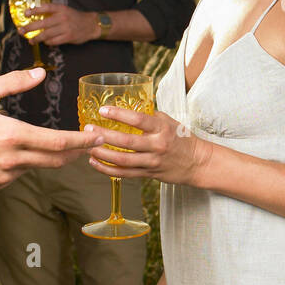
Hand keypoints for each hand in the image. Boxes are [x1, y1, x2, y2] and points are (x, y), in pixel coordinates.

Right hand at [0, 68, 102, 190]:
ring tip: (41, 141)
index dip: (83, 141)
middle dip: (76, 152)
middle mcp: (12, 161)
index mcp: (13, 136)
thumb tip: (41, 73)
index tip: (99, 137)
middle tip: (90, 143)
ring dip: (44, 155)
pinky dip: (22, 163)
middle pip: (56, 160)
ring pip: (35, 166)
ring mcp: (3, 177)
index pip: (59, 142)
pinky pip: (17, 174)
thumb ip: (14, 82)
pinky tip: (7, 152)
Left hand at [20, 2, 100, 46]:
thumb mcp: (65, 10)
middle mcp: (62, 17)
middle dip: (30, 28)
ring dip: (37, 38)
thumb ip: (52, 12)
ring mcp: (66, 28)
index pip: (45, 8)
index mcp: (61, 9)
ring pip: (46, 34)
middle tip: (21, 31)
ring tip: (31, 40)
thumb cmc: (75, 17)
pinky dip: (47, 42)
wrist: (91, 24)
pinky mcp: (68, 37)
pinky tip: (45, 42)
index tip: (25, 13)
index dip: (34, 10)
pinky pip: (53, 41)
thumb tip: (35, 16)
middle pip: (42, 23)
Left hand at [85, 105, 212, 185]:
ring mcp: (152, 162)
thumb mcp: (170, 122)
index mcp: (162, 128)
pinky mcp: (148, 174)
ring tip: (88, 147)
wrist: (197, 162)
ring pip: (123, 160)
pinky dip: (108, 169)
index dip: (119, 114)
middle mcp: (157, 145)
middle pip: (127, 142)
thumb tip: (129, 110)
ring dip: (102, 154)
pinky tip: (95, 163)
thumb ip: (150, 116)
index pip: (138, 119)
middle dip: (104, 136)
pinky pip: (125, 174)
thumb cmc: (182, 139)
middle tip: (89, 129)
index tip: (103, 110)